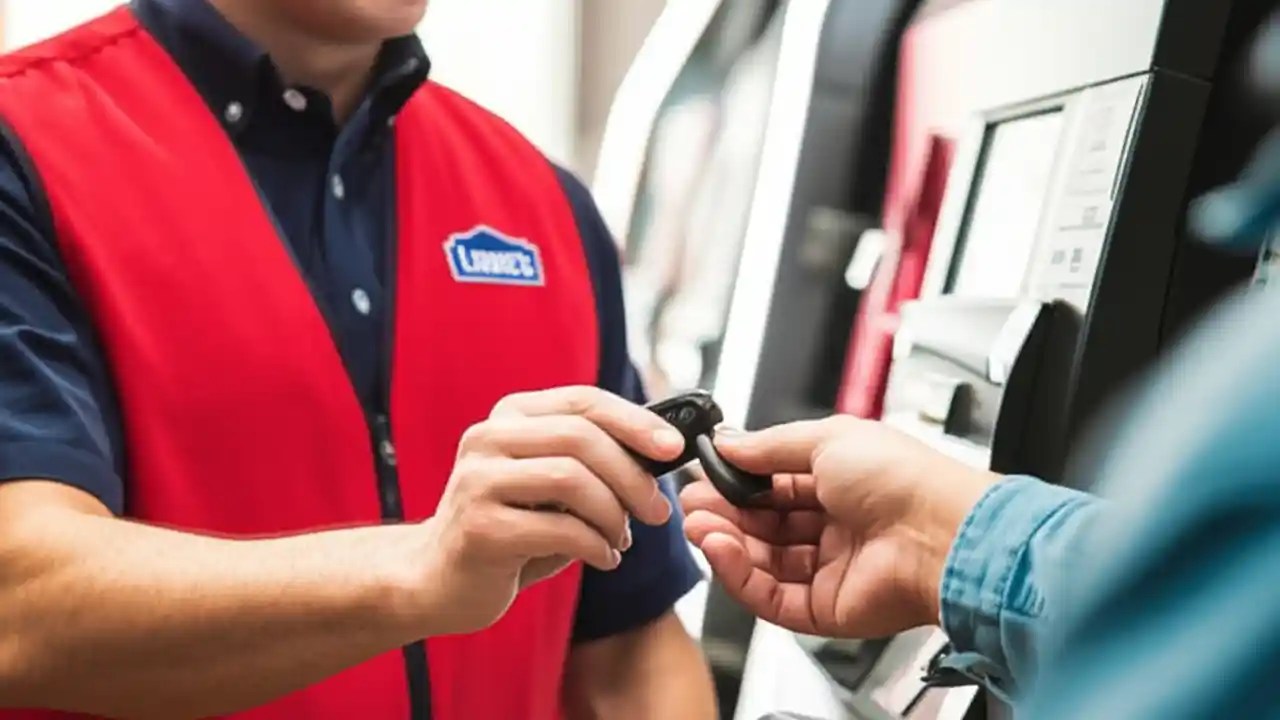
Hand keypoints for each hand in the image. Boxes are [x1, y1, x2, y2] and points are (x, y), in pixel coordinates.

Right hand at [419, 386, 685, 635]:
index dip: (636, 420)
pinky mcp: (480, 529)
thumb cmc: (511, 527)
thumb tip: (663, 450)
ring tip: (622, 538)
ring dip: (614, 514)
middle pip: (581, 438)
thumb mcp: (550, 482)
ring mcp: (478, 481)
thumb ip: (592, 459)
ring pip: (571, 479)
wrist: (439, 578)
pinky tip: (603, 559)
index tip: (674, 447)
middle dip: (632, 476)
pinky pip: (560, 530)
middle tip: (657, 511)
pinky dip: (596, 547)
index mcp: (510, 415)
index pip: (584, 401)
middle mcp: (488, 437)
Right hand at [680, 416, 996, 637]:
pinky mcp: (825, 610)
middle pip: (763, 528)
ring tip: (699, 525)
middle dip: (723, 515)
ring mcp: (829, 571)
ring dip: (725, 544)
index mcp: (840, 483)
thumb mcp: (825, 439)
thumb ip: (768, 447)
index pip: (774, 488)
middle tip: (692, 504)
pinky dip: (739, 576)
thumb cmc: (902, 478)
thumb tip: (727, 442)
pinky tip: (721, 550)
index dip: (737, 484)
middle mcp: (835, 528)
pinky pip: (770, 598)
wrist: (940, 532)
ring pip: (761, 564)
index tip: (705, 476)